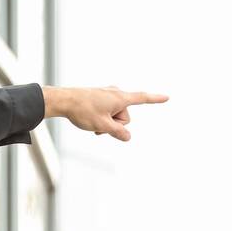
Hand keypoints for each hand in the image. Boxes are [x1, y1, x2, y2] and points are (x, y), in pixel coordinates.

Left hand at [44, 84, 168, 139]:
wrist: (64, 101)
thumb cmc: (83, 111)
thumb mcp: (102, 126)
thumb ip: (118, 132)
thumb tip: (128, 137)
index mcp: (120, 98)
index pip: (142, 99)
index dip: (155, 100)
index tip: (167, 97)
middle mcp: (117, 93)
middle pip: (125, 116)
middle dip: (115, 124)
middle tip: (100, 125)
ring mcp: (108, 95)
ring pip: (115, 116)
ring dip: (107, 123)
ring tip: (93, 122)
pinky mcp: (101, 98)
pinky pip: (108, 112)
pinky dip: (102, 119)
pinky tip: (90, 118)